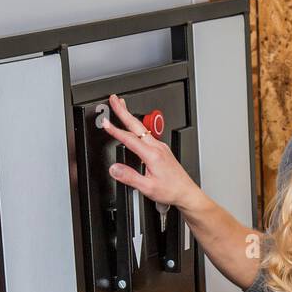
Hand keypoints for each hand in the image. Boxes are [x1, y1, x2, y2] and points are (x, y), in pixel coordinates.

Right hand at [100, 94, 199, 210]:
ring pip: (142, 127)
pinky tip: (134, 127)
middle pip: (137, 125)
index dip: (115, 130)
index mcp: (152, 155)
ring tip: (121, 106)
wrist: (186, 193)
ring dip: (130, 116)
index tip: (105, 123)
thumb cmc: (171, 190)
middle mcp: (157, 147)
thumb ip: (129, 177)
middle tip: (114, 99)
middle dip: (123, 110)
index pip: (130, 139)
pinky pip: (147, 134)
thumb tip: (114, 168)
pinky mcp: (162, 150)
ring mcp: (161, 147)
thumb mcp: (147, 187)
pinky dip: (138, 127)